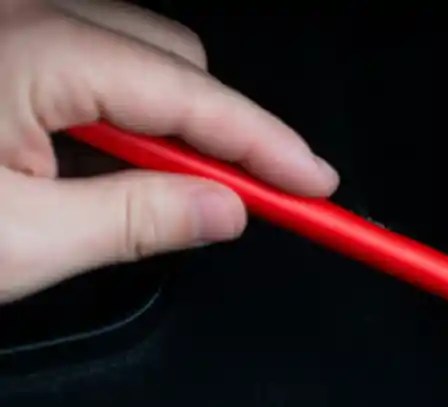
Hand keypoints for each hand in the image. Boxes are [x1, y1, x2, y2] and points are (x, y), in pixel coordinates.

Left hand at [0, 0, 337, 302]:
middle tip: (234, 205)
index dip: (265, 144)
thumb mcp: (23, 241)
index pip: (190, 94)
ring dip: (157, 124)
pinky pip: (85, 57)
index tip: (314, 185)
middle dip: (214, 133)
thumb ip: (135, 221)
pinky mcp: (3, 41)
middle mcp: (27, 14)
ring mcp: (12, 21)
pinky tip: (79, 164)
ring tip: (127, 191)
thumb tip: (225, 210)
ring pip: (134, 54)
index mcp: (36, 50)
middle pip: (174, 60)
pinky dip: (108, 110)